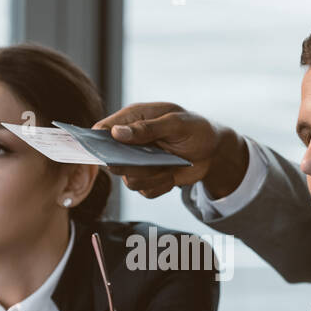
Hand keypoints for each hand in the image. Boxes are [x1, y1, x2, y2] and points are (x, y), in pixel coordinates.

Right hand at [93, 102, 248, 198]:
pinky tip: (172, 175)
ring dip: (151, 177)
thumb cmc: (195, 128)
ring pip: (129, 181)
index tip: (105, 152)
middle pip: (111, 161)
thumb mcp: (176, 123)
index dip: (97, 142)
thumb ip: (147, 128)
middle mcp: (131, 143)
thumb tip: (117, 133)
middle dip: (131, 165)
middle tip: (149, 160)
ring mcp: (138, 163)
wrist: (213, 150)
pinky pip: (145, 191)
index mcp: (132, 119)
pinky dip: (161, 186)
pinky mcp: (149, 179)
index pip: (102, 130)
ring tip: (168, 166)